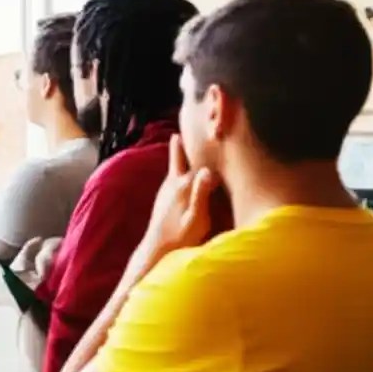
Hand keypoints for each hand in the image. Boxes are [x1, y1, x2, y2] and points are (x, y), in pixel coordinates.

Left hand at [142, 135, 218, 259]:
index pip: (199, 159)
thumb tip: (209, 171)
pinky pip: (172, 172)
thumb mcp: (196, 218)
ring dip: (178, 150)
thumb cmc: (181, 236)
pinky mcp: (164, 195)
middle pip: (180, 156)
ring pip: (174, 163)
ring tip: (179, 136)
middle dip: (184, 141)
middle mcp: (173, 182)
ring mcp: (167, 188)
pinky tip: (177, 165)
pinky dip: (176, 163)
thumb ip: (201, 194)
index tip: (215, 127)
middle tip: (186, 123)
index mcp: (184, 185)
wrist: (157, 248)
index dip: (208, 145)